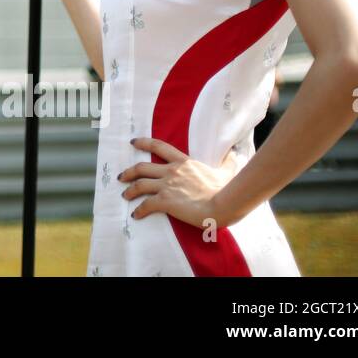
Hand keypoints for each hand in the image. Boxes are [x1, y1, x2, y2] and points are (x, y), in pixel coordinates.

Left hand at [120, 137, 243, 229]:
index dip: (144, 142)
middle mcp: (171, 171)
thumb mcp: (227, 171)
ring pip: (140, 184)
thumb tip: (236, 154)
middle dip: (129, 171)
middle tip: (122, 176)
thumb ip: (228, 162)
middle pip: (142, 167)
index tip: (133, 142)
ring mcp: (167, 185)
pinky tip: (136, 215)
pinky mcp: (166, 201)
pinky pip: (146, 205)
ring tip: (124, 195)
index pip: (159, 146)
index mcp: (183, 162)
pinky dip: (139, 210)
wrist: (223, 203)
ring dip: (130, 190)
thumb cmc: (226, 189)